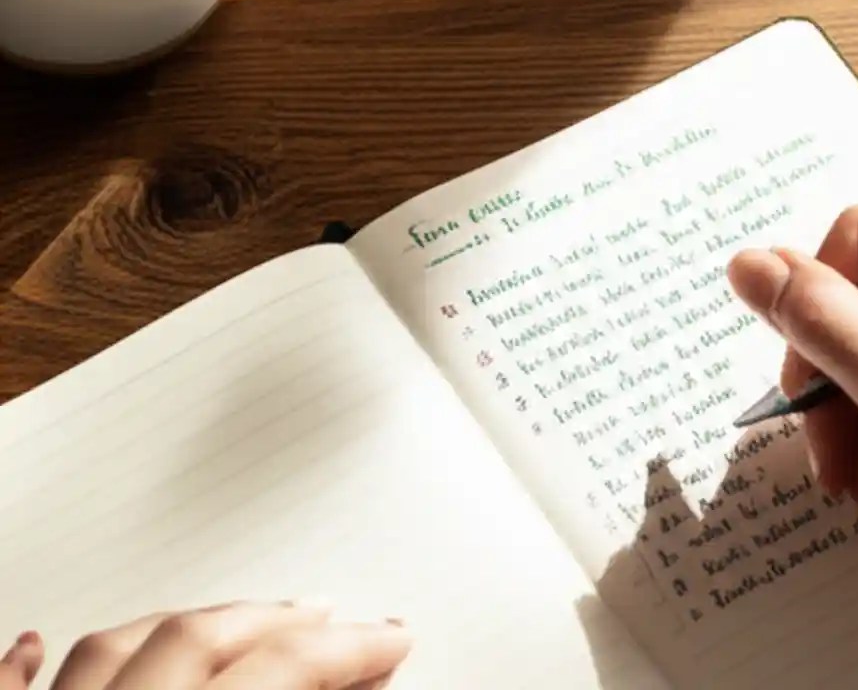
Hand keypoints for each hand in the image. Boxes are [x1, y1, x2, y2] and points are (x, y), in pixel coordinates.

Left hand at [1, 601, 410, 689]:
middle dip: (282, 621)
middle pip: (202, 638)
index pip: (284, 672)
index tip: (393, 640)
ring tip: (240, 615)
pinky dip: (27, 666)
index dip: (353, 650)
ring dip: (187, 622)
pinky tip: (33, 641)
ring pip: (113, 646)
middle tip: (340, 621)